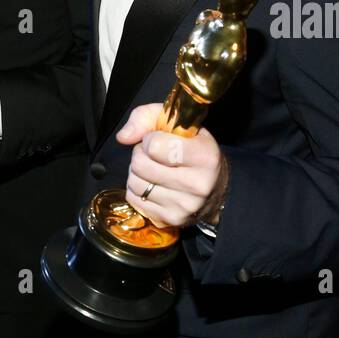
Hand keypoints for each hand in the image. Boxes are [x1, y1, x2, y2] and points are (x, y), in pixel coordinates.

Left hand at [117, 103, 228, 228]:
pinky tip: (151, 184)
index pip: (154, 146)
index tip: (159, 140)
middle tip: (152, 155)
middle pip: (140, 165)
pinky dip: (136, 189)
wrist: (215, 188)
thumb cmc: (193, 149)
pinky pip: (133, 199)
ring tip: (152, 168)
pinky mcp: (170, 219)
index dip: (150, 139)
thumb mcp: (178, 124)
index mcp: (204, 156)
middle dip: (140, 155)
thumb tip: (123, 137)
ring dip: (136, 172)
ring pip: (134, 183)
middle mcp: (197, 184)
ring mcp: (183, 206)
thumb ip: (147, 118)